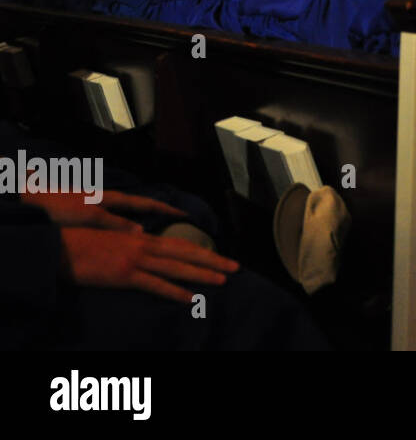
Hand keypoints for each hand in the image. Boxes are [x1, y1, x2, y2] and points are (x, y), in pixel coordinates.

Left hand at [22, 190, 188, 231]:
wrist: (28, 202)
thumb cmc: (58, 208)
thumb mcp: (90, 217)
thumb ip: (116, 224)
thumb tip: (142, 232)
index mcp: (109, 199)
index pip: (145, 203)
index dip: (165, 208)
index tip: (184, 213)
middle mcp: (105, 199)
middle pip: (137, 204)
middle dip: (156, 210)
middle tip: (175, 217)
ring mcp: (93, 204)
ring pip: (123, 210)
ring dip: (139, 216)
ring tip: (153, 224)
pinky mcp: (82, 211)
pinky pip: (110, 216)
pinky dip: (121, 221)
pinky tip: (119, 230)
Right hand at [61, 227, 238, 303]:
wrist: (58, 246)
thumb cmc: (81, 243)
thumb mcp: (112, 239)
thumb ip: (132, 242)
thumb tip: (147, 244)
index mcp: (142, 238)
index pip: (180, 244)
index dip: (201, 251)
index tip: (219, 256)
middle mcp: (144, 246)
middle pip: (186, 253)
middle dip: (213, 260)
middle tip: (236, 267)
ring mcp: (136, 260)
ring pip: (177, 268)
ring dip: (202, 274)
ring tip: (223, 280)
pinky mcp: (124, 275)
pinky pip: (155, 285)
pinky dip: (174, 291)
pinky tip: (190, 298)